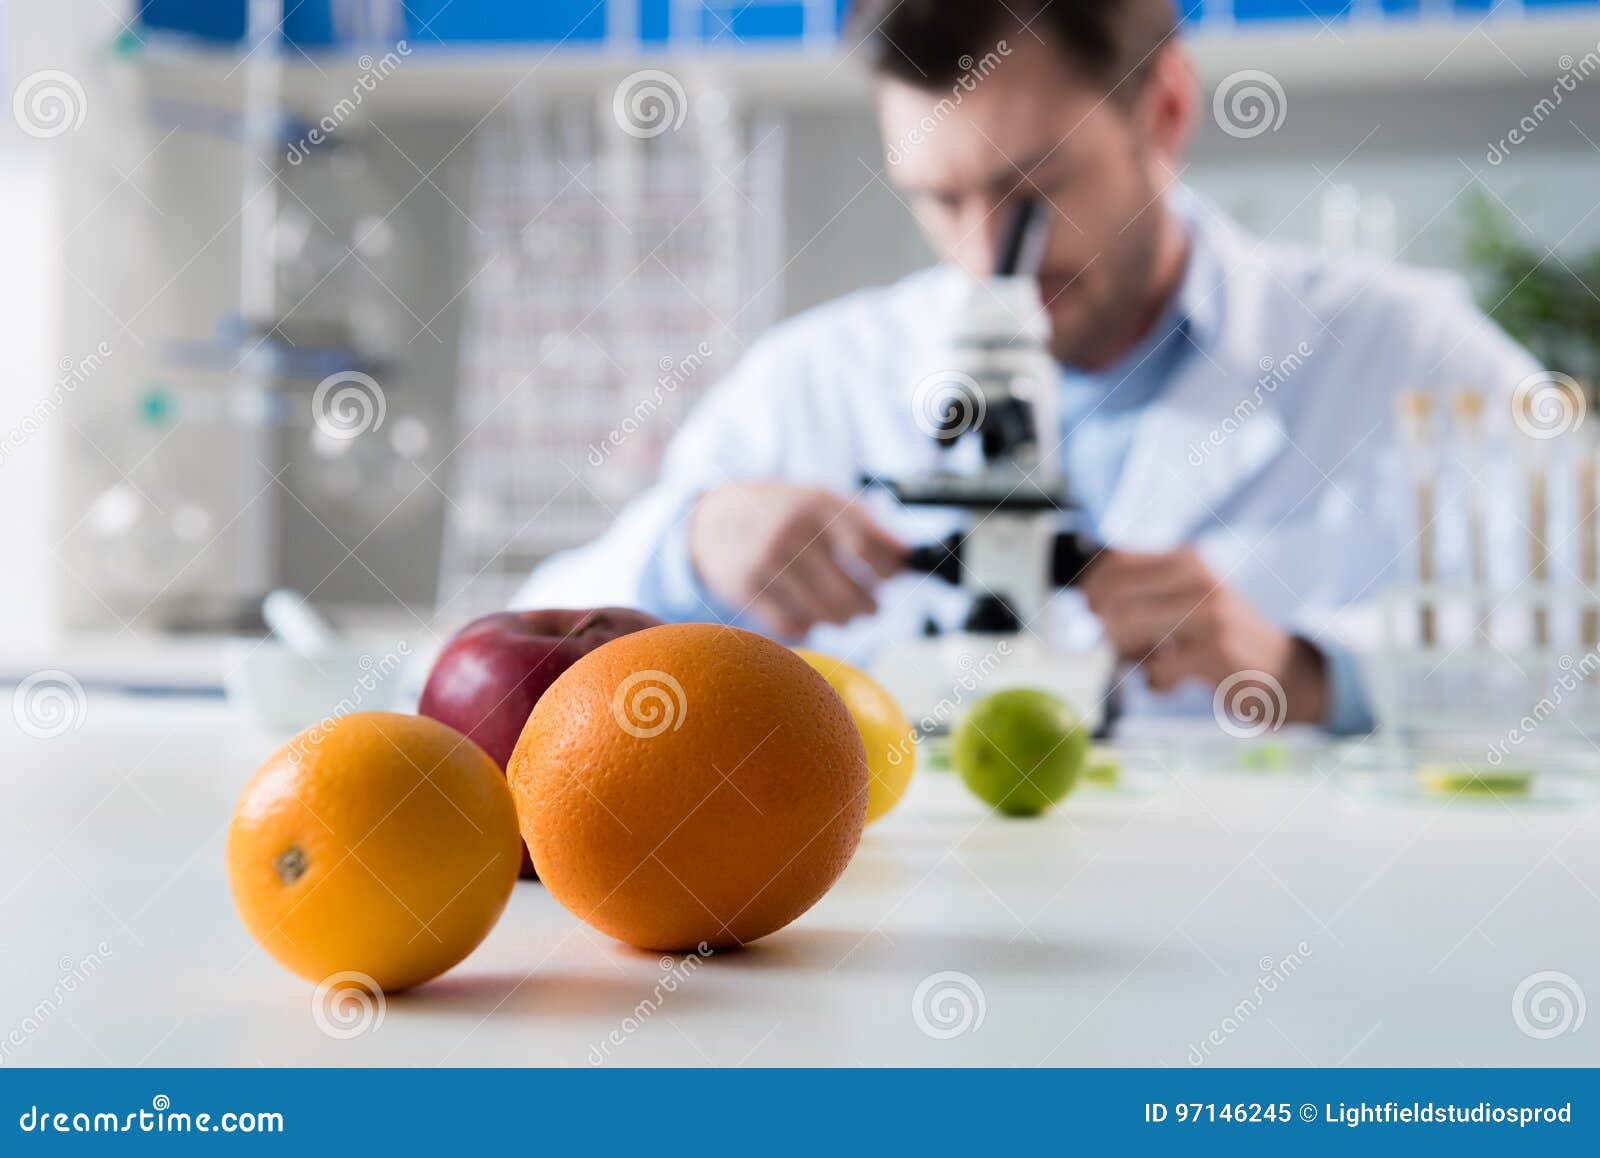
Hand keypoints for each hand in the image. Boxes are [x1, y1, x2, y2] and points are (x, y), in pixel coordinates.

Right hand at [689, 482, 905, 638]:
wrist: (712, 519)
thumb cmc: (781, 513)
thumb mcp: (820, 502)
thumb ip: (864, 526)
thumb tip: (906, 558)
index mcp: (817, 505)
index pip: (867, 547)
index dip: (888, 571)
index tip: (890, 578)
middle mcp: (792, 531)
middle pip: (849, 590)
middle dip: (868, 606)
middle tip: (870, 607)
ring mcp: (767, 562)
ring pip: (825, 613)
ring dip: (842, 619)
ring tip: (843, 613)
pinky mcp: (748, 589)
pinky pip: (794, 626)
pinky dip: (807, 627)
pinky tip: (807, 616)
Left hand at [1079, 547, 1327, 723]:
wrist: (1285, 672)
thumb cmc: (1221, 639)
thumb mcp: (1186, 601)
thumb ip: (1142, 593)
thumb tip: (1086, 597)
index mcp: (1186, 561)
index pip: (1114, 561)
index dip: (1092, 591)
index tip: (1095, 616)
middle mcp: (1197, 578)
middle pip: (1111, 596)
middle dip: (1107, 629)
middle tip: (1128, 649)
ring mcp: (1208, 612)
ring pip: (1125, 627)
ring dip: (1129, 656)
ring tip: (1153, 664)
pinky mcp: (1215, 650)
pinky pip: (1155, 671)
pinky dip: (1157, 684)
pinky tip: (1175, 682)